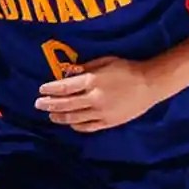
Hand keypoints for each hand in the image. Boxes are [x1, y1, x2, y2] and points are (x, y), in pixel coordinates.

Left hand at [35, 56, 162, 132]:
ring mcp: (101, 113)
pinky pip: (88, 127)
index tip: (41, 89)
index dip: (51, 89)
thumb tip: (68, 72)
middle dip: (49, 104)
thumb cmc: (127, 69)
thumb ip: (86, 67)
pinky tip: (70, 124)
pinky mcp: (109, 122)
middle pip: (65, 104)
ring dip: (60, 116)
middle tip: (38, 104)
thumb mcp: (106, 61)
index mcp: (92, 81)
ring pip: (74, 118)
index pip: (65, 87)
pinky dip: (76, 126)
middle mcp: (94, 99)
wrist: (150, 84)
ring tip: (50, 115)